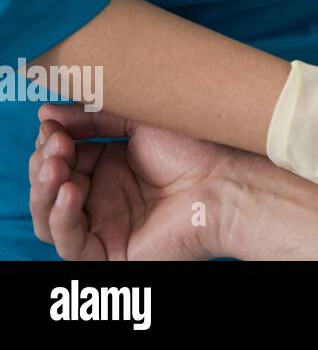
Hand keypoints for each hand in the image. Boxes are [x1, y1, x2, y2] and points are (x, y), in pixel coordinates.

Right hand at [29, 104, 233, 259]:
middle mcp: (105, 199)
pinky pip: (70, 245)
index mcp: (110, 168)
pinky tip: (69, 191)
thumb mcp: (141, 122)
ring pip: (50, 219)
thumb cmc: (198, 148)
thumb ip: (95, 117)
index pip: (61, 160)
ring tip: (57, 165)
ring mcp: (107, 227)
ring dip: (43, 190)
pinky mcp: (112, 252)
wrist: (227, 180)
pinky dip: (60, 218)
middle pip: (50, 189)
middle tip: (55, 143)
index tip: (51, 124)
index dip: (50, 144)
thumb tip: (44, 112)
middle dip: (45, 164)